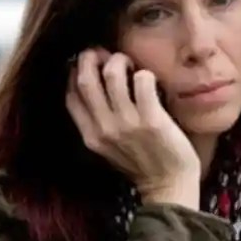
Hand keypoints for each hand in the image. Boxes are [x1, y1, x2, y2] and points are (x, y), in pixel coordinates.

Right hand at [66, 48, 202, 208]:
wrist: (169, 187)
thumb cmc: (143, 164)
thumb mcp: (110, 148)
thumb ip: (99, 123)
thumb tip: (96, 85)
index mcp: (90, 136)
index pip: (71, 96)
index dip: (75, 72)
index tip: (87, 63)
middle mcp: (105, 129)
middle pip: (86, 80)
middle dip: (92, 58)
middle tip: (106, 53)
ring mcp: (128, 125)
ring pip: (113, 76)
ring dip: (120, 61)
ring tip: (130, 63)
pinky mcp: (152, 121)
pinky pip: (143, 82)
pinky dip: (144, 74)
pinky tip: (148, 78)